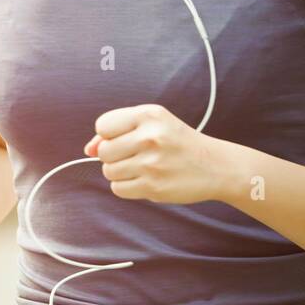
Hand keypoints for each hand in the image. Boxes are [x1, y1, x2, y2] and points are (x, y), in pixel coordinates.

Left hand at [85, 104, 224, 204]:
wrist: (215, 166)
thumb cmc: (178, 142)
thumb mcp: (153, 124)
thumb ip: (118, 131)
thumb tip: (88, 149)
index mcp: (150, 114)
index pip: (103, 125)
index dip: (109, 135)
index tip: (126, 138)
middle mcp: (150, 136)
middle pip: (104, 151)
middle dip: (114, 156)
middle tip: (137, 155)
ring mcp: (151, 163)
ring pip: (109, 172)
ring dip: (121, 172)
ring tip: (144, 167)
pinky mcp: (153, 186)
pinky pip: (118, 189)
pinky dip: (128, 187)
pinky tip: (146, 180)